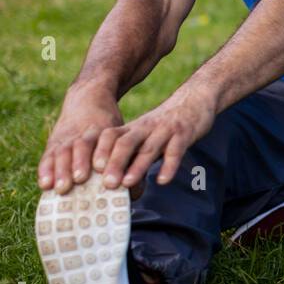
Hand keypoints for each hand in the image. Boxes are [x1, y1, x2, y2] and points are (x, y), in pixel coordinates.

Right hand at [38, 83, 123, 193]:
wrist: (88, 99)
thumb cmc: (111, 128)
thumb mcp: (122, 135)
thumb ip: (128, 158)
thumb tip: (135, 189)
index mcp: (105, 130)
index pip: (105, 141)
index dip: (103, 155)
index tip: (103, 169)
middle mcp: (84, 133)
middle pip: (82, 146)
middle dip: (80, 163)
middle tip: (80, 179)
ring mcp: (67, 137)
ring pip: (63, 151)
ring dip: (61, 170)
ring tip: (62, 188)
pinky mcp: (54, 143)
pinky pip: (48, 156)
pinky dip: (45, 170)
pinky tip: (45, 185)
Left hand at [93, 86, 216, 191]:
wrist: (194, 99)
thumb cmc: (166, 125)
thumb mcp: (145, 134)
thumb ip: (132, 154)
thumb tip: (115, 182)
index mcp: (133, 128)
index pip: (110, 137)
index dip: (99, 152)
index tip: (88, 172)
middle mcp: (146, 128)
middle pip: (126, 143)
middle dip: (114, 162)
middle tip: (106, 184)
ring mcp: (165, 130)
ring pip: (149, 147)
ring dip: (137, 166)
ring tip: (127, 183)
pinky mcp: (185, 134)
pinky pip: (176, 150)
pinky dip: (169, 166)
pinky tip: (163, 181)